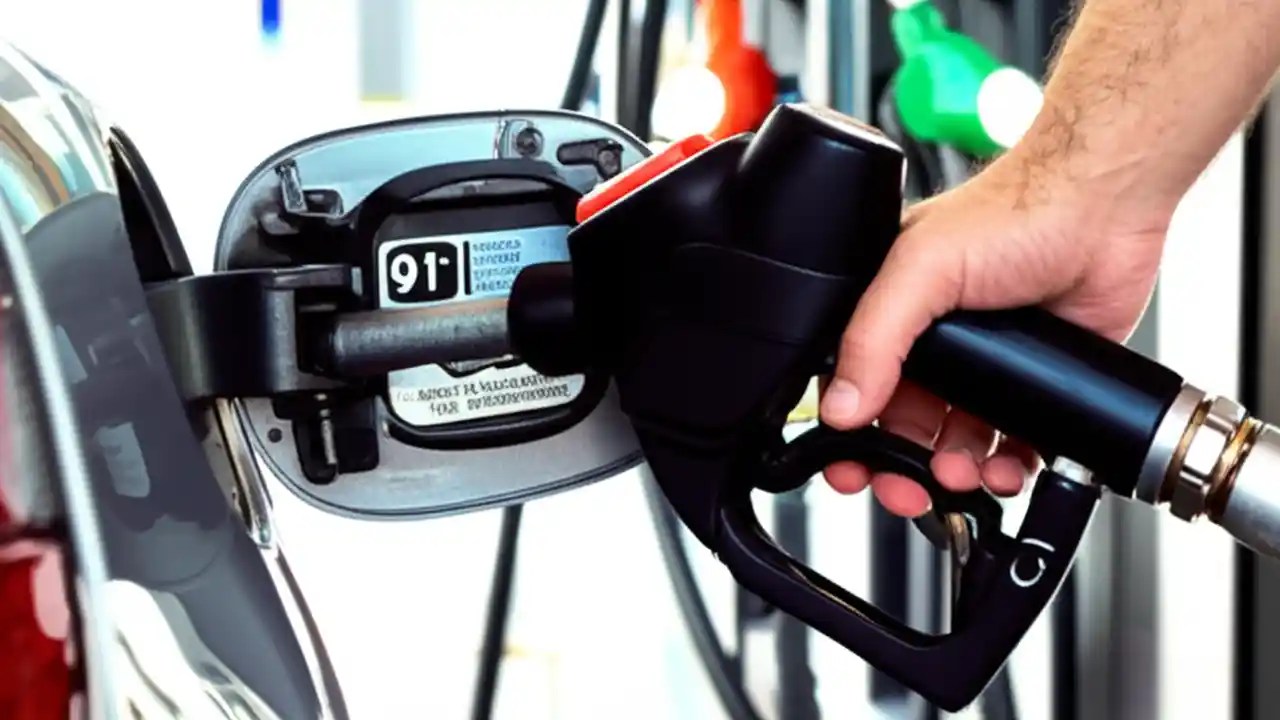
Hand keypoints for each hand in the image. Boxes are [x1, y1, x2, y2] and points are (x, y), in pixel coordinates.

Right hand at [818, 149, 1172, 516]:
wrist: (1104, 207)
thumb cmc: (1016, 212)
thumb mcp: (920, 269)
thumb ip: (875, 337)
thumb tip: (843, 405)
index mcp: (893, 311)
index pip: (854, 385)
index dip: (847, 434)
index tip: (848, 469)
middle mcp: (935, 344)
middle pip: (903, 429)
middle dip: (903, 467)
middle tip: (909, 489)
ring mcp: (987, 368)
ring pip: (956, 445)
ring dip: (956, 473)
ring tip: (966, 474)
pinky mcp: (1036, 385)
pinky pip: (1013, 445)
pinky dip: (1007, 468)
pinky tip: (1008, 468)